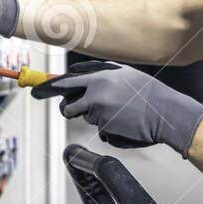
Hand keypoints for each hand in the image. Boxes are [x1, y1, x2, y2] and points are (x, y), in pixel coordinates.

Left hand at [31, 61, 202, 154]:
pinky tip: (126, 122)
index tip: (36, 91)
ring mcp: (99, 112)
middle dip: (68, 109)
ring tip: (118, 112)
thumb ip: (101, 74)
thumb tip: (78, 77)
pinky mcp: (106, 127)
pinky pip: (100, 129)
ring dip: (95, 117)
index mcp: (99, 78)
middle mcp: (95, 94)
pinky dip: (109, 128)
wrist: (167, 113)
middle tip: (71, 110)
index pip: (65, 82)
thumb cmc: (149, 93)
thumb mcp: (125, 74)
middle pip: (67, 106)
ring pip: (85, 117)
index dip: (48, 88)